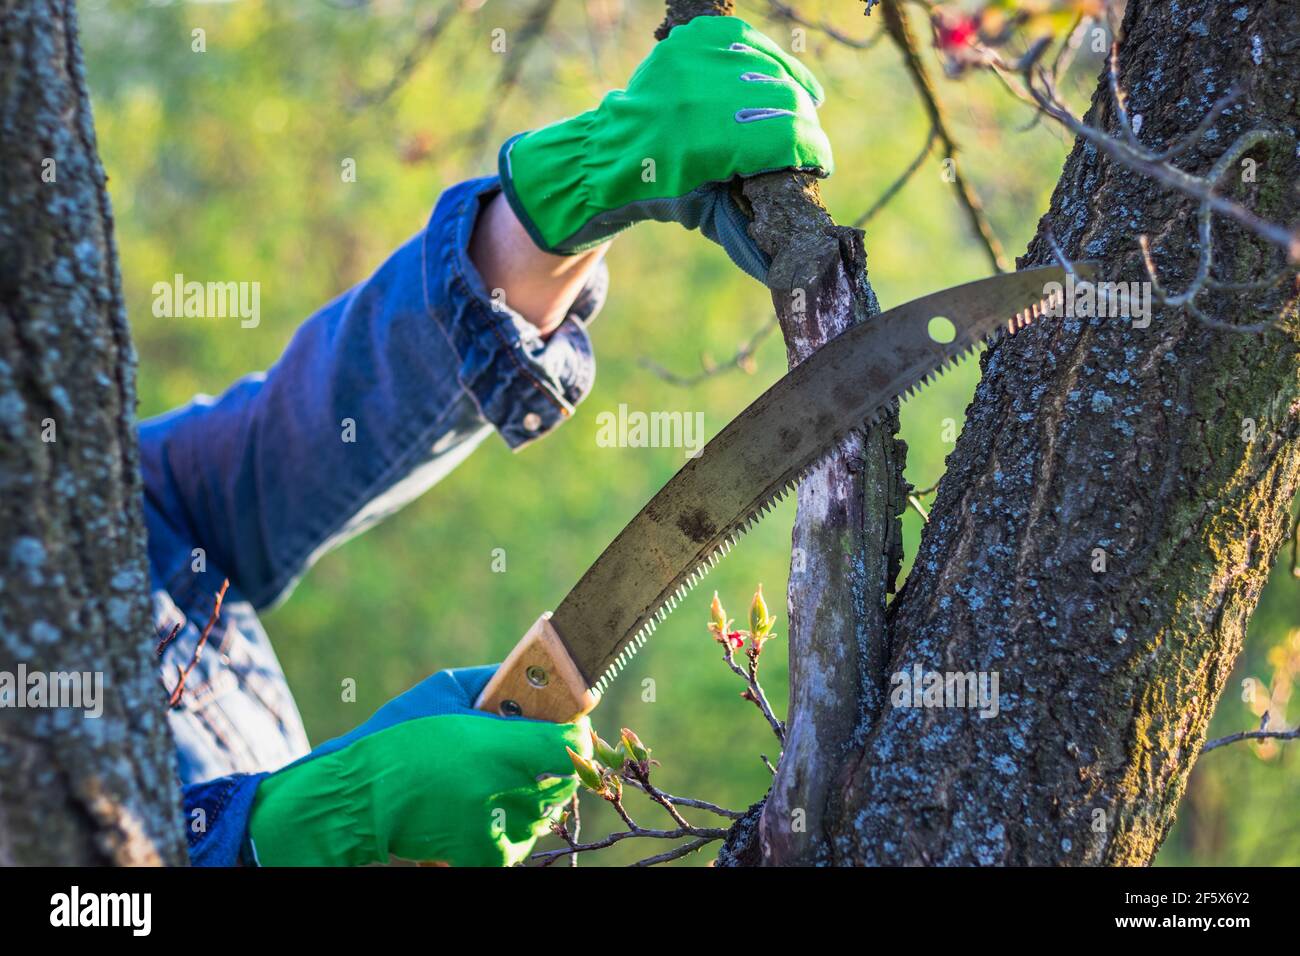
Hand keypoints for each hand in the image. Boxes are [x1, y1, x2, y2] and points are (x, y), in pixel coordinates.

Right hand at [247, 666, 587, 866]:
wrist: (357, 795)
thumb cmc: (398, 736)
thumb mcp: (444, 691)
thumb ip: (493, 680)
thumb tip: (534, 678)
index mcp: (500, 747)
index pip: (572, 745)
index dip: (576, 733)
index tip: (569, 725)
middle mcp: (505, 791)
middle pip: (566, 780)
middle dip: (556, 764)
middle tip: (533, 753)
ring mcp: (497, 829)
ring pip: (546, 812)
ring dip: (535, 796)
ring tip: (500, 781)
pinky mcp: (485, 857)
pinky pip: (522, 842)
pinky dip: (512, 828)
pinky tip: (487, 810)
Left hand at [498, 15, 831, 281]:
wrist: (613, 152)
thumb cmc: (663, 191)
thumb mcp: (708, 215)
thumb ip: (753, 235)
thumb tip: (799, 267)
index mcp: (708, 144)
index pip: (788, 136)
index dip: (815, 152)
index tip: (821, 166)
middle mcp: (702, 96)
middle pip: (785, 100)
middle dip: (805, 125)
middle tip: (807, 145)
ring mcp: (695, 62)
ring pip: (771, 67)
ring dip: (793, 93)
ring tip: (802, 110)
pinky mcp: (692, 40)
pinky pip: (750, 43)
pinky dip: (770, 60)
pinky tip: (783, 78)